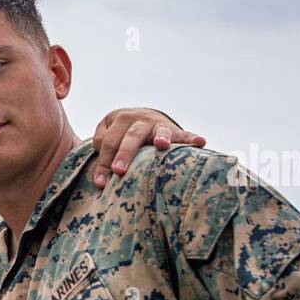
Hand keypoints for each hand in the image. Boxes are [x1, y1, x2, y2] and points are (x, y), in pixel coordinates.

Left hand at [91, 108, 205, 187]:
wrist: (144, 117)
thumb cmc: (121, 131)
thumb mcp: (107, 130)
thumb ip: (101, 141)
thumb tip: (105, 163)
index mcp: (121, 119)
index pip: (109, 142)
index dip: (103, 162)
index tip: (99, 183)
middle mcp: (141, 120)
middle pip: (131, 137)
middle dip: (124, 154)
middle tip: (118, 171)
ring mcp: (159, 125)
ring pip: (159, 132)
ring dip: (161, 138)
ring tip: (161, 145)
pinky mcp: (175, 132)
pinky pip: (185, 136)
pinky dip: (192, 138)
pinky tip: (200, 142)